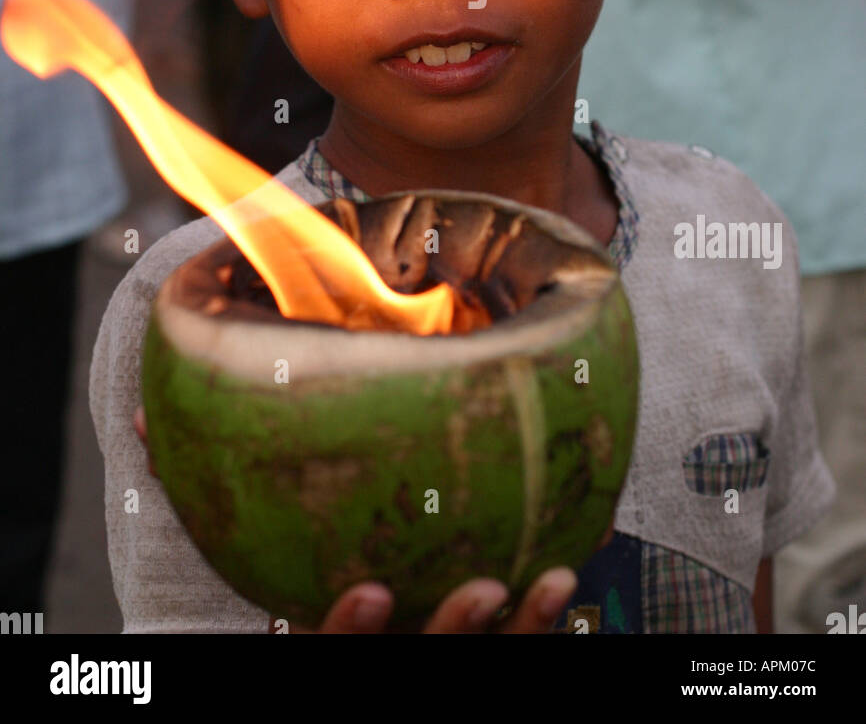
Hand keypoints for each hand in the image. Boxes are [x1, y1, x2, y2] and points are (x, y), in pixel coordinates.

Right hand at [134, 406, 578, 632]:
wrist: (368, 643)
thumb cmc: (305, 590)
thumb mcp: (251, 559)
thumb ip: (210, 504)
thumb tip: (147, 427)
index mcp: (325, 641)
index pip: (325, 658)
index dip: (344, 634)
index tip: (370, 589)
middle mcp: (378, 665)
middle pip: (410, 672)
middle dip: (448, 637)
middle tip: (482, 586)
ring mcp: (432, 669)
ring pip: (473, 671)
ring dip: (517, 632)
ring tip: (540, 577)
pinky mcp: (479, 662)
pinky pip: (522, 659)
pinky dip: (545, 624)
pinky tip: (562, 571)